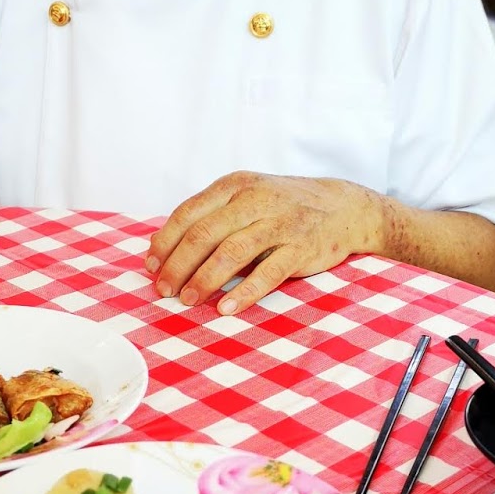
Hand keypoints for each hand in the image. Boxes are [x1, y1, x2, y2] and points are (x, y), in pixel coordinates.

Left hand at [146, 172, 382, 314]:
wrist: (344, 208)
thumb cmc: (284, 207)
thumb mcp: (247, 198)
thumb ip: (213, 218)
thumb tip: (166, 253)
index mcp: (234, 186)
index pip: (188, 214)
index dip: (165, 242)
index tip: (150, 267)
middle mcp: (254, 199)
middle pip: (204, 234)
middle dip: (178, 265)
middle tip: (164, 291)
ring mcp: (279, 223)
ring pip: (231, 252)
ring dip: (204, 279)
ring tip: (187, 300)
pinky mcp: (301, 247)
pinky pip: (267, 273)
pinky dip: (244, 292)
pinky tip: (225, 307)